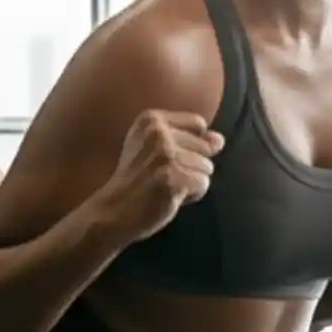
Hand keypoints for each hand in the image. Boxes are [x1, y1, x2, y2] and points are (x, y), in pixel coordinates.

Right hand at [95, 109, 225, 241]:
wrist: (112, 212)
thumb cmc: (137, 180)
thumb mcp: (155, 149)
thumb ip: (189, 139)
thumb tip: (219, 140)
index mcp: (151, 119)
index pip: (199, 124)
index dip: (192, 145)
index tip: (166, 159)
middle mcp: (157, 132)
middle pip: (205, 147)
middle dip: (191, 165)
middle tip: (162, 176)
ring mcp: (164, 154)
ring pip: (206, 167)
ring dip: (191, 182)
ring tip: (165, 187)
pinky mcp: (171, 177)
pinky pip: (203, 184)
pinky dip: (191, 195)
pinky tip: (170, 197)